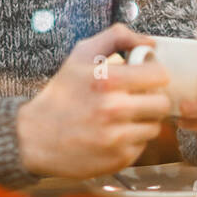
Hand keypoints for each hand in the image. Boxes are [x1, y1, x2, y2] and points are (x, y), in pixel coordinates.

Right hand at [17, 24, 173, 177]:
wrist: (34, 137)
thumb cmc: (61, 94)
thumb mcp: (80, 55)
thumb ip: (116, 37)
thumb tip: (150, 43)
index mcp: (106, 80)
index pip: (159, 75)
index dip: (153, 75)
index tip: (143, 78)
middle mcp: (113, 109)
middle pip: (162, 103)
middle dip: (151, 99)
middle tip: (135, 99)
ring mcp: (117, 137)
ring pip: (155, 126)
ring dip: (142, 121)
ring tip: (122, 118)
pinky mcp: (118, 159)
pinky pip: (142, 146)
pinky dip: (131, 140)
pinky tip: (113, 134)